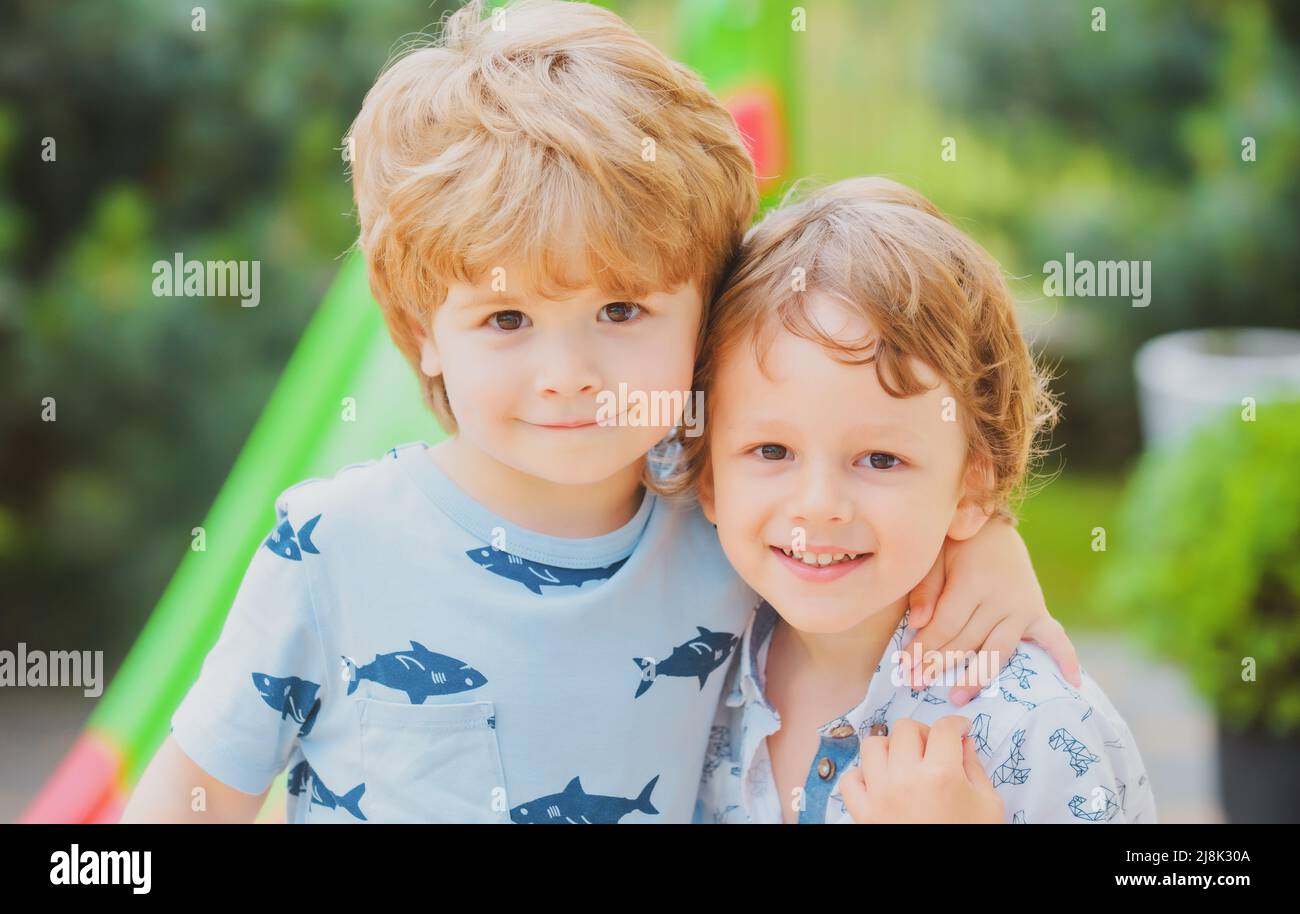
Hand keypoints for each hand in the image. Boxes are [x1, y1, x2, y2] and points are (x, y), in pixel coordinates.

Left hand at [838, 717, 1002, 823]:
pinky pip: (850, 780)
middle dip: (923, 732)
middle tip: (935, 748)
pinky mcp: (863, 813)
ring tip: (906, 762)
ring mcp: (879, 794)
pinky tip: (881, 782)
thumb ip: (976, 768)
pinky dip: (863, 776)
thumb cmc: (970, 836)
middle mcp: (905, 778)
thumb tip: (964, 742)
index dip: (956, 724)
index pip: (944, 728)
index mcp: (941, 774)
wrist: (946, 878)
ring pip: (872, 745)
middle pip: (905, 729)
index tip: (960, 729)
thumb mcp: (988, 805)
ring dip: (890, 747)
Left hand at [902, 517, 1080, 704]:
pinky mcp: (1038, 612)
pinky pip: (1056, 638)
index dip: (923, 648)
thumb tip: (917, 624)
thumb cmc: (956, 544)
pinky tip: (1071, 682)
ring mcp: (1024, 608)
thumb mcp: (934, 558)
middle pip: (968, 641)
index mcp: (974, 582)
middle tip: (917, 685)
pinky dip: (1066, 659)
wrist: (992, 526)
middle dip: (939, 665)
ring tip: (958, 697)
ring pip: (1000, 650)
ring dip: (978, 676)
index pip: (946, 626)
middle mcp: (1002, 598)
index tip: (904, 668)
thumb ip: (926, 591)